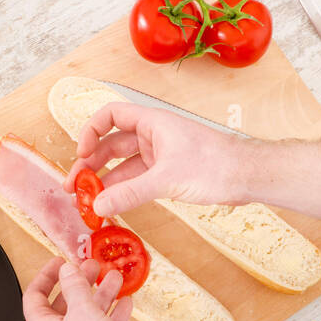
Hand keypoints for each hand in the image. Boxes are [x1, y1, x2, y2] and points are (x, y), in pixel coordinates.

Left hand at [22, 257, 133, 320]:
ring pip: (84, 317)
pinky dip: (111, 318)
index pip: (35, 294)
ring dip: (100, 297)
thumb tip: (67, 270)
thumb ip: (75, 287)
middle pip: (64, 304)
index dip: (46, 275)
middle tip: (93, 268)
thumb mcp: (82, 311)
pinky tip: (125, 306)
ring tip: (115, 280)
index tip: (59, 262)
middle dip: (80, 283)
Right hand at [64, 103, 251, 216]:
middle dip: (91, 164)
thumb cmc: (215, 164)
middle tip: (75, 185)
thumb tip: (99, 204)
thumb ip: (130, 193)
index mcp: (152, 122)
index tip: (82, 153)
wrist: (246, 176)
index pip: (110, 115)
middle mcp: (153, 135)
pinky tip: (112, 204)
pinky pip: (136, 179)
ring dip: (105, 181)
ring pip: (122, 165)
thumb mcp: (167, 179)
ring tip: (87, 200)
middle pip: (111, 144)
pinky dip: (123, 190)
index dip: (91, 131)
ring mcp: (159, 154)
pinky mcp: (167, 172)